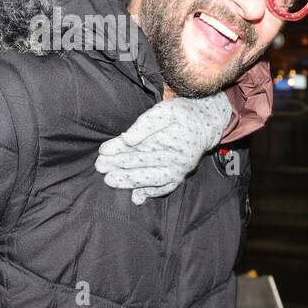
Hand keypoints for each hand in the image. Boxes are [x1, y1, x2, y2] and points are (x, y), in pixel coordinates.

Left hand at [94, 92, 232, 203]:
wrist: (207, 123)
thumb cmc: (183, 114)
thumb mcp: (166, 110)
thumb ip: (146, 124)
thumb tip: (127, 139)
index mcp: (172, 141)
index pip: (141, 147)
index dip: (120, 149)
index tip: (102, 151)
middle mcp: (177, 159)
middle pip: (144, 164)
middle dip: (120, 167)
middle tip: (99, 167)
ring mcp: (179, 170)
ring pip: (152, 179)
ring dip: (130, 182)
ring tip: (110, 181)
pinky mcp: (180, 176)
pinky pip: (165, 188)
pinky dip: (151, 193)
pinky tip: (136, 198)